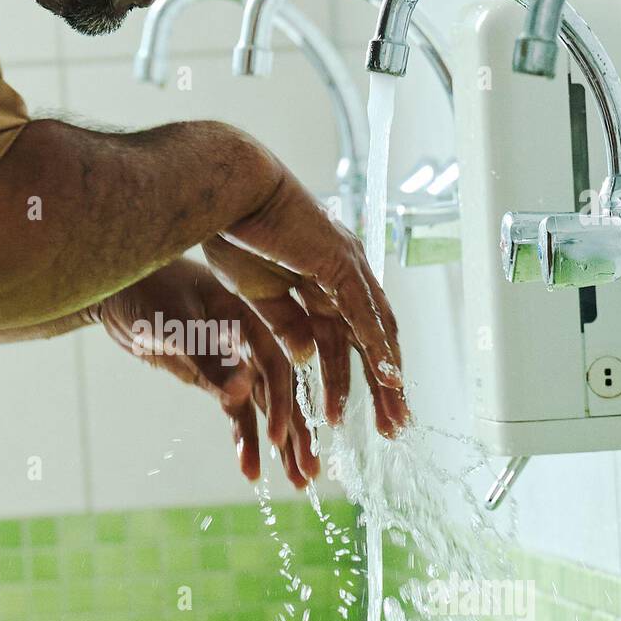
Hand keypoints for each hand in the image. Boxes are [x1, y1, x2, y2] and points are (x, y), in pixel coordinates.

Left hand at [95, 259, 318, 488]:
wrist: (117, 293)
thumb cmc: (146, 293)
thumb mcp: (174, 324)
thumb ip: (208, 358)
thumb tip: (243, 393)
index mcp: (248, 315)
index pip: (275, 364)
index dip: (282, 401)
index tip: (280, 438)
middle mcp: (250, 339)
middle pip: (281, 390)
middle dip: (295, 432)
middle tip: (310, 472)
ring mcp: (234, 360)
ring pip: (265, 407)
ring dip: (280, 444)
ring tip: (297, 481)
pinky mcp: (216, 377)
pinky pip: (237, 413)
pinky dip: (244, 440)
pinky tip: (251, 471)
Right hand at [204, 161, 409, 436]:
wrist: (228, 193)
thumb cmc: (234, 235)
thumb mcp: (258, 297)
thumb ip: (284, 328)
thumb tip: (306, 361)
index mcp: (319, 286)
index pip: (345, 341)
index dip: (348, 379)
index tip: (344, 416)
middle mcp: (341, 279)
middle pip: (369, 343)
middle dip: (380, 387)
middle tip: (390, 426)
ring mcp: (345, 268)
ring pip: (375, 333)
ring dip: (385, 377)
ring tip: (392, 416)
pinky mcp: (339, 262)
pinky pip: (364, 312)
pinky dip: (377, 346)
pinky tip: (388, 375)